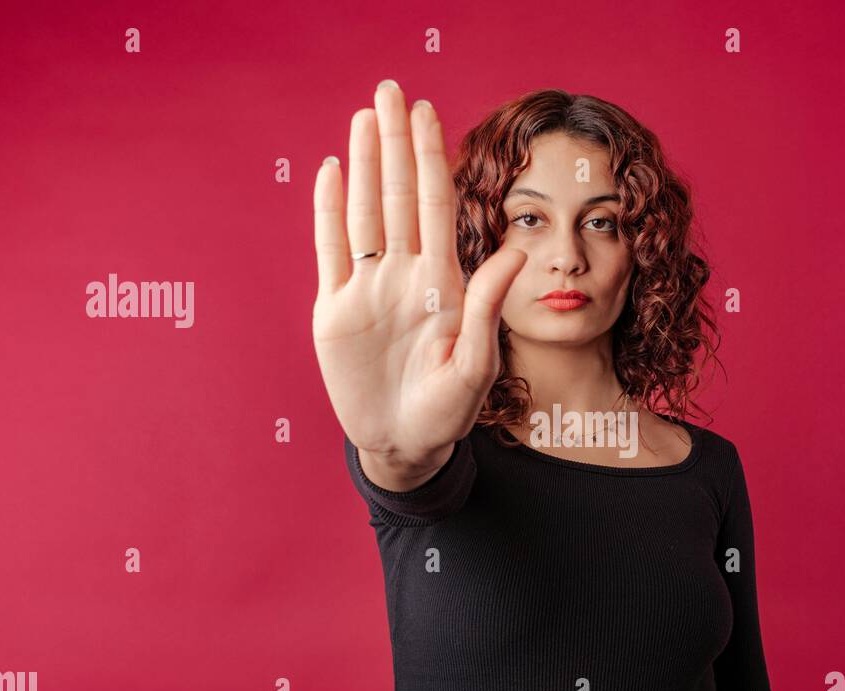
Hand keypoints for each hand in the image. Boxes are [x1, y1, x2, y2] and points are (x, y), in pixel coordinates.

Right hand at [311, 79, 526, 482]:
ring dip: (365, 165)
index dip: (432, 159)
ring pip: (365, 212)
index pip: (436, 207)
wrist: (404, 446)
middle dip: (396, 144)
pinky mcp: (336, 310)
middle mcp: (405, 275)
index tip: (428, 114)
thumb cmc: (448, 413)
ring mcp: (369, 289)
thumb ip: (487, 307)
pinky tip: (334, 172)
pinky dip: (329, 211)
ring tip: (364, 117)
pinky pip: (332, 250)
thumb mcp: (475, 366)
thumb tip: (515, 248)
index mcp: (442, 283)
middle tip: (390, 90)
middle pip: (399, 196)